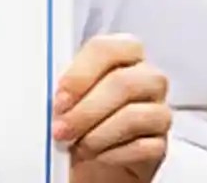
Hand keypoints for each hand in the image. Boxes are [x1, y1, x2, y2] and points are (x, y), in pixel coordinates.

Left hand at [54, 34, 170, 181]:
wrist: (87, 157)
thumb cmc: (75, 116)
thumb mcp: (64, 95)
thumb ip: (62, 85)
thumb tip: (46, 87)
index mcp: (120, 55)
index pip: (107, 48)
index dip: (81, 72)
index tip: (60, 96)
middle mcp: (145, 78)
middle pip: (123, 83)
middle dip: (86, 109)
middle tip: (60, 128)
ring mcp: (157, 110)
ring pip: (135, 116)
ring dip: (97, 134)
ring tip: (75, 145)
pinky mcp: (160, 143)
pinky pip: (143, 147)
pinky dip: (113, 153)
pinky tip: (95, 155)